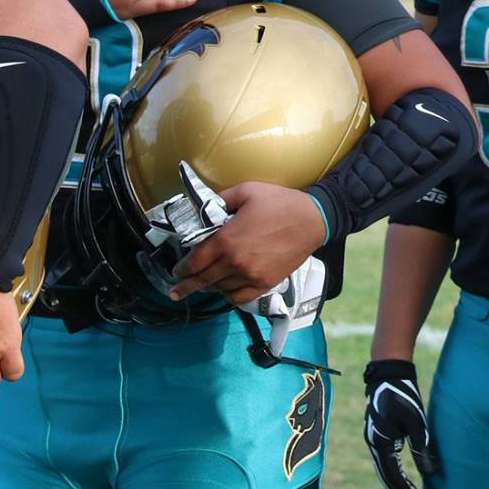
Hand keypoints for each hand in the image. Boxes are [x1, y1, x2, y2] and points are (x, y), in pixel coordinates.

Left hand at [169, 181, 326, 303]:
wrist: (313, 219)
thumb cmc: (280, 203)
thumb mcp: (246, 191)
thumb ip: (220, 200)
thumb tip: (202, 207)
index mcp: (226, 240)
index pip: (194, 261)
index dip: (182, 268)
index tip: (176, 271)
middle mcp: (235, 262)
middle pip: (202, 280)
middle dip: (186, 286)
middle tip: (176, 291)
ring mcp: (250, 275)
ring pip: (220, 289)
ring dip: (209, 287)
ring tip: (204, 285)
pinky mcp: (265, 283)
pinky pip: (239, 298)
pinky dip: (229, 296)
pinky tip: (226, 290)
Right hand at [365, 359, 437, 488]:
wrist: (388, 374)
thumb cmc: (403, 394)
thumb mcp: (416, 421)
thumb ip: (421, 447)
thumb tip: (431, 473)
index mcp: (380, 444)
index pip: (393, 477)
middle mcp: (374, 445)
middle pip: (387, 478)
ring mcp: (374, 441)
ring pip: (386, 471)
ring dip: (398, 487)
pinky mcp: (379, 435)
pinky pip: (387, 461)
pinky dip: (395, 474)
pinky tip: (405, 480)